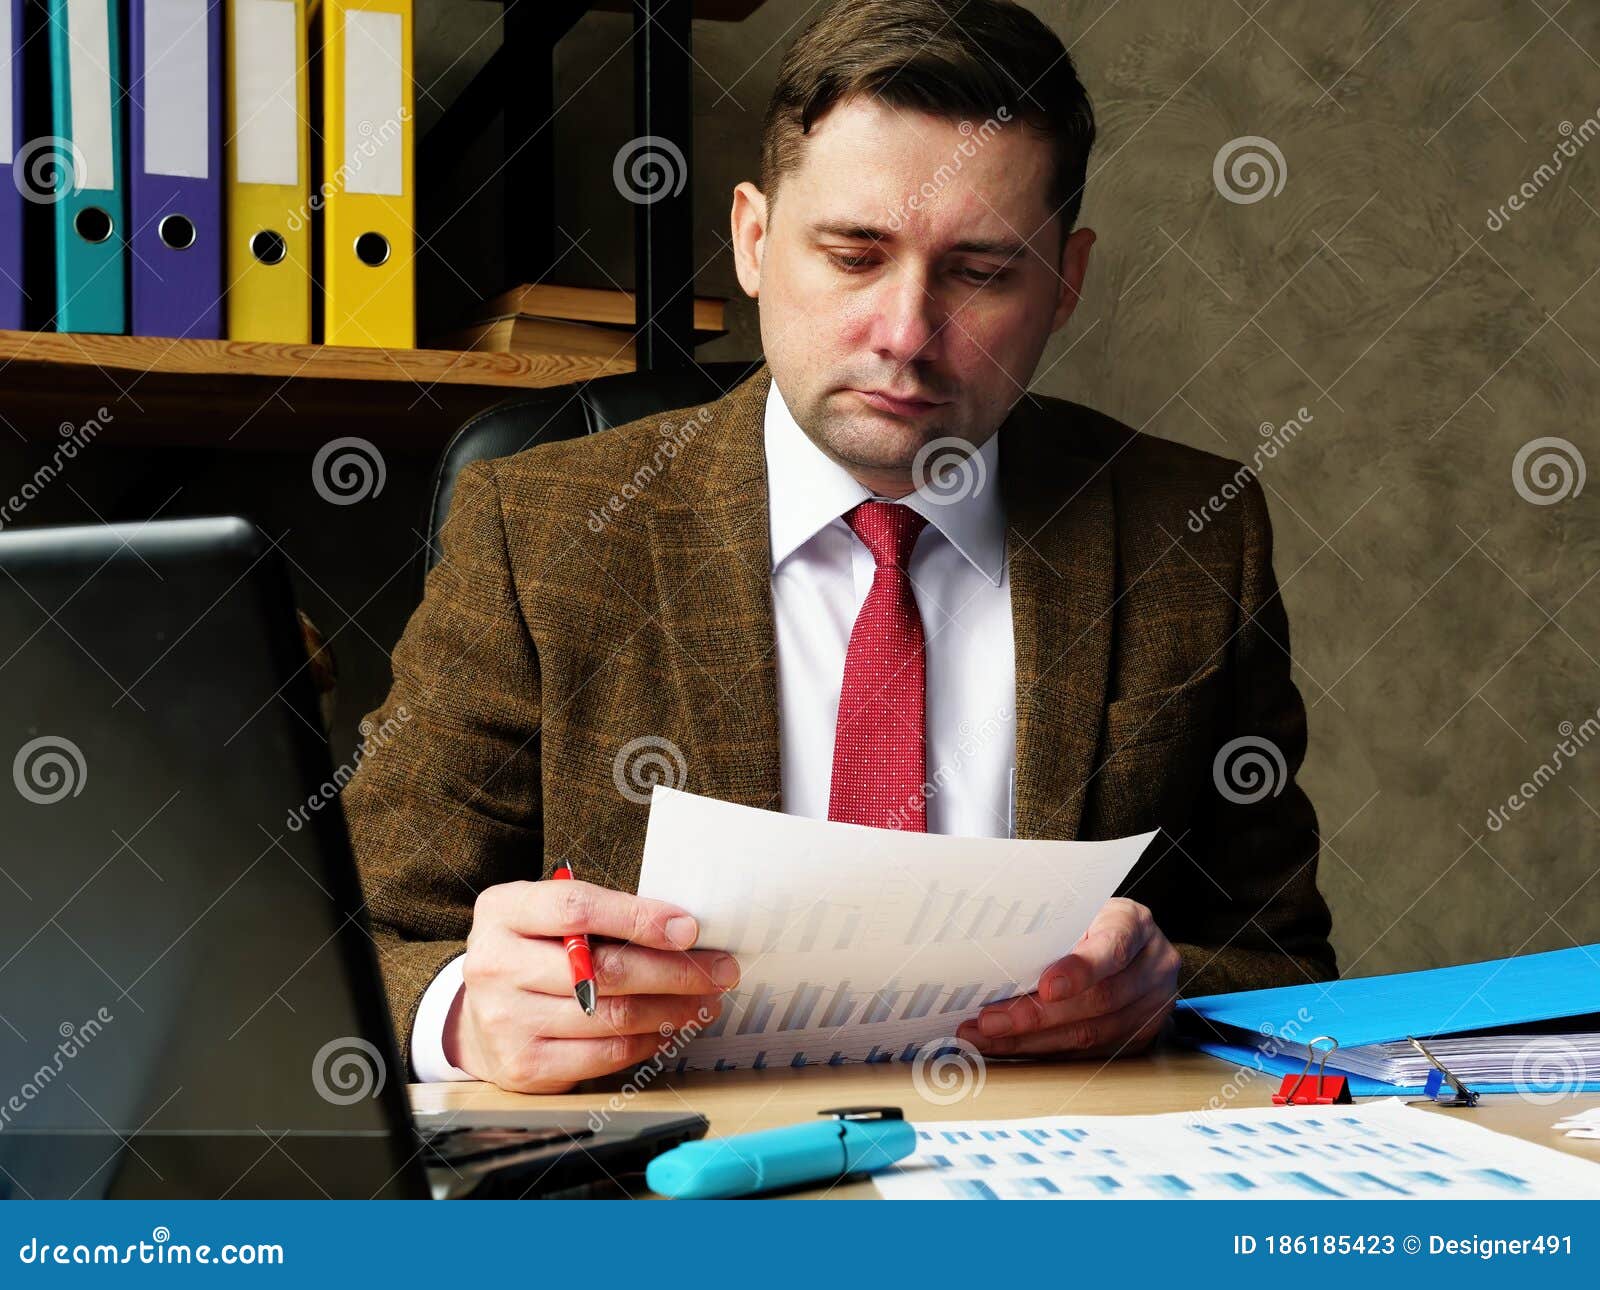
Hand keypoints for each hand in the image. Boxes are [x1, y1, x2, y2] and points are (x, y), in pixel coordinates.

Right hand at [444, 878, 738, 1092]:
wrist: (480, 1016)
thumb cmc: (531, 953)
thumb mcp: (546, 917)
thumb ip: (599, 914)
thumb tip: (683, 930)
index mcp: (503, 912)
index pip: (577, 908)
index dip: (639, 917)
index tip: (688, 927)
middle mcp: (496, 965)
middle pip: (603, 968)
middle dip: (675, 970)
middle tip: (720, 970)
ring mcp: (506, 1020)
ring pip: (613, 1016)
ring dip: (672, 1008)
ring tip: (705, 999)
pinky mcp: (525, 1066)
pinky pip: (606, 1054)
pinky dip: (648, 1040)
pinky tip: (669, 1027)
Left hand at [956, 898, 1179, 1058]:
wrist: (1131, 945)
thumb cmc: (1092, 923)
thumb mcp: (1078, 911)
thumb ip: (1051, 932)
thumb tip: (994, 959)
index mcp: (1135, 924)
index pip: (1112, 948)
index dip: (1080, 970)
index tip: (1046, 987)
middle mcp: (1153, 966)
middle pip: (1098, 1001)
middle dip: (1037, 1016)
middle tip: (991, 1022)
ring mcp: (1152, 1006)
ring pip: (1091, 1035)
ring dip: (1033, 1042)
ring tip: (988, 1040)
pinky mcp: (1141, 1037)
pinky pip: (1090, 1053)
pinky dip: (1047, 1052)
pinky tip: (1013, 1048)